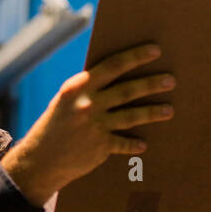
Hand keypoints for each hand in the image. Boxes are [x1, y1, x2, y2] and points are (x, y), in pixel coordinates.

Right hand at [0, 44, 175, 207]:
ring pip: (131, 116)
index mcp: (78, 86)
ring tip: (169, 110)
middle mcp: (88, 104)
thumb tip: (119, 75)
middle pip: (127, 90)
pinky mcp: (100, 147)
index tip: (155, 51)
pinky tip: (144, 144)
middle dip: (151, 84)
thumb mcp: (66, 100)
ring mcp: (95, 126)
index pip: (113, 66)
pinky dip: (134, 144)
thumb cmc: (54, 124)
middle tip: (171, 80)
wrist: (39, 160)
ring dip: (153, 112)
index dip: (136, 57)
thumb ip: (89, 89)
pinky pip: (124, 143)